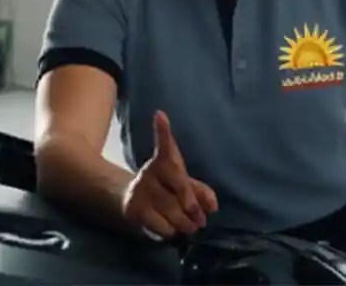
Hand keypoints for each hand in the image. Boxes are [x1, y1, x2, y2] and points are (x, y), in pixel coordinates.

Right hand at [121, 110, 218, 238]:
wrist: (133, 200)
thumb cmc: (167, 188)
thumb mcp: (185, 184)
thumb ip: (202, 192)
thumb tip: (212, 207)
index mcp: (165, 160)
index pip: (166, 145)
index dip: (163, 130)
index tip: (160, 115)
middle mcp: (150, 171)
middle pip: (181, 189)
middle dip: (194, 208)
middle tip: (201, 220)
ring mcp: (141, 190)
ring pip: (172, 211)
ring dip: (186, 224)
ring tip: (190, 227)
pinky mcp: (134, 208)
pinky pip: (160, 225)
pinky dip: (171, 231)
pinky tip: (171, 229)